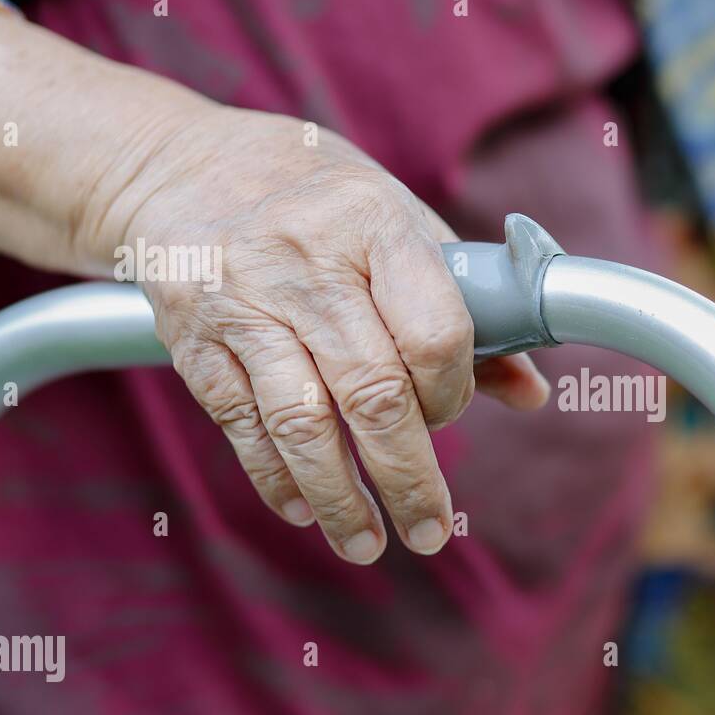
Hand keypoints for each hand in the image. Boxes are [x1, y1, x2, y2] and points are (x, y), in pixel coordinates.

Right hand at [101, 106, 548, 562]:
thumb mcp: (403, 226)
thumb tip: (529, 392)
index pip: (434, 334)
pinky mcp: (193, 337)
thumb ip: (468, 306)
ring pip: (302, 424)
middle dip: (408, 478)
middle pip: (372, 394)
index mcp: (373, 224)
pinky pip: (242, 424)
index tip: (451, 414)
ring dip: (341, 498)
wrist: (186, 170)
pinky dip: (276, 476)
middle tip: (430, 532)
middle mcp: (304, 262)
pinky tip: (306, 508)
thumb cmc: (321, 201)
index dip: (453, 393)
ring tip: (368, 544)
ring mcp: (241, 301)